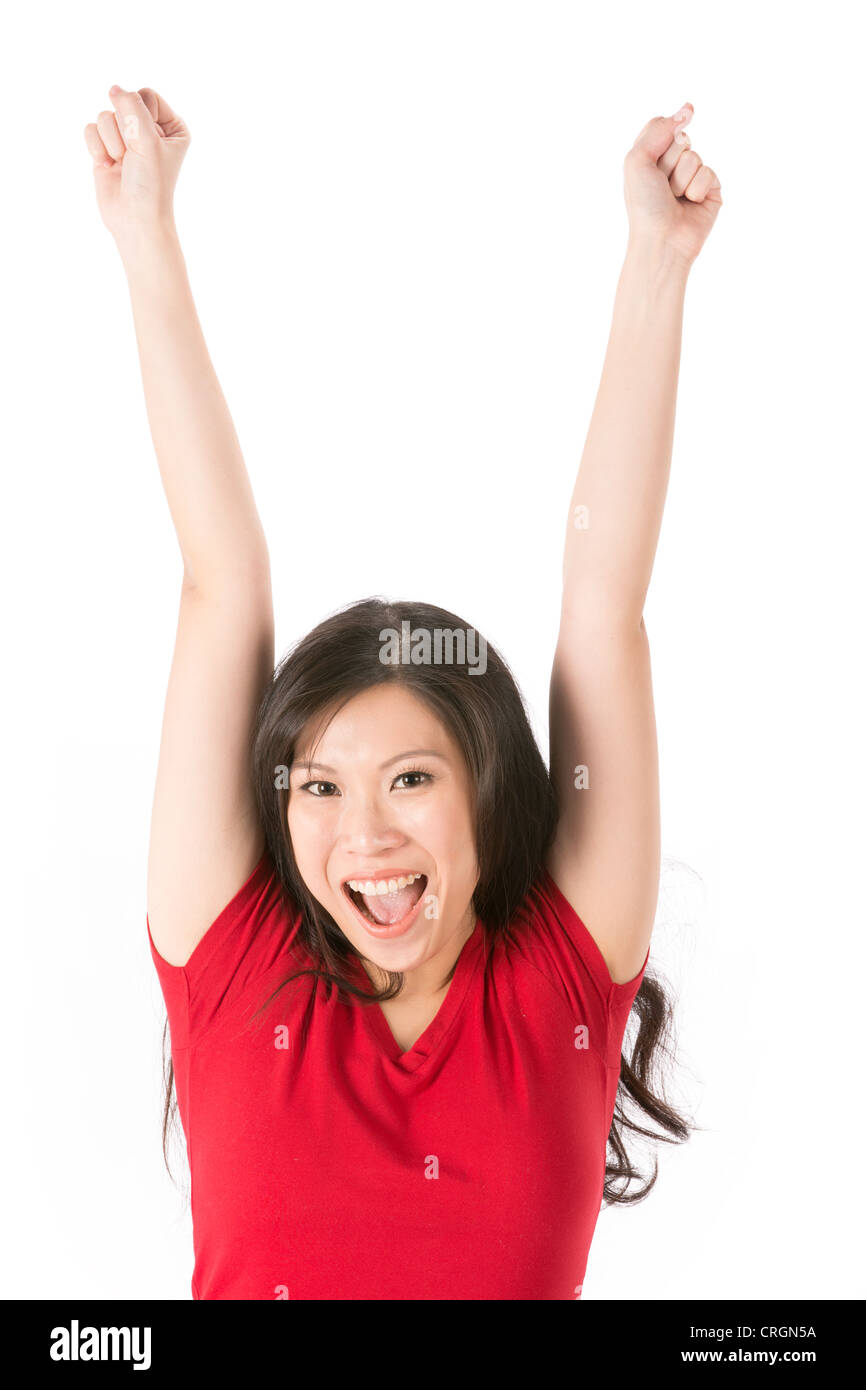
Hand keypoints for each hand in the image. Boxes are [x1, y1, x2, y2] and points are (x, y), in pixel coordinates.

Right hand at [84, 86, 189, 251]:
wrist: (135, 220)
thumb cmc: (150, 185)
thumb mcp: (147, 140)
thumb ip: (131, 107)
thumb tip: (114, 88)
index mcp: (172, 126)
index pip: (147, 95)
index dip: (140, 115)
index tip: (147, 143)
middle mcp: (150, 129)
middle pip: (123, 104)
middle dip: (123, 131)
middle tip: (133, 157)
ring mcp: (127, 139)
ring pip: (105, 116)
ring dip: (110, 142)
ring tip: (121, 163)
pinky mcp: (106, 148)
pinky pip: (91, 129)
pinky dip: (96, 147)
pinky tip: (107, 166)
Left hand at [623, 104, 721, 267]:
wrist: (662, 239)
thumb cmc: (645, 206)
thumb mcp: (638, 160)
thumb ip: (658, 129)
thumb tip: (687, 110)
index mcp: (651, 158)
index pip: (663, 126)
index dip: (663, 134)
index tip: (658, 151)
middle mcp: (672, 166)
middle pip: (681, 138)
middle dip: (669, 160)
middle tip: (662, 185)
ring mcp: (692, 177)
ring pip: (694, 156)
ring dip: (681, 178)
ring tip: (675, 199)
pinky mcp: (711, 190)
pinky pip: (709, 173)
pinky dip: (696, 189)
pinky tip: (690, 205)